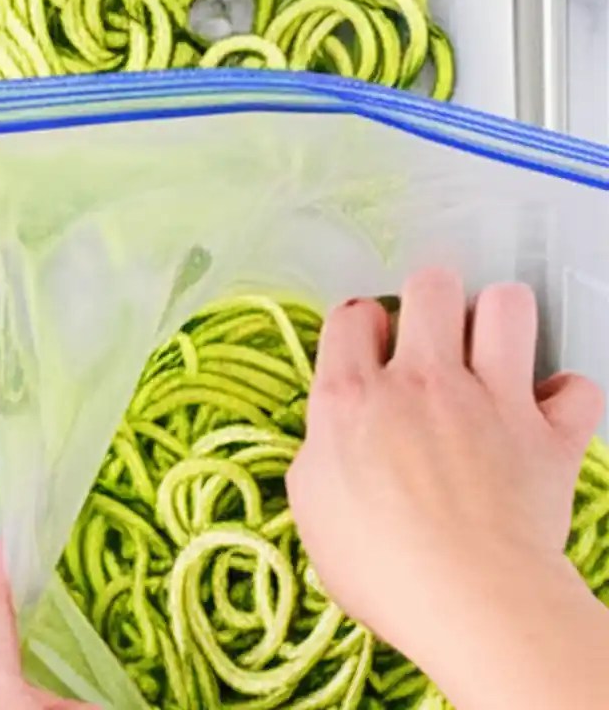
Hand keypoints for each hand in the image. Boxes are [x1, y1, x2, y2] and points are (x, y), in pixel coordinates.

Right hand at [288, 267, 608, 708]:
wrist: (468, 602)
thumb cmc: (380, 569)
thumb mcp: (312, 509)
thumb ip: (321, 452)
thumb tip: (331, 436)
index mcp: (349, 399)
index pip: (351, 316)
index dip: (360, 325)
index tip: (367, 346)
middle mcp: (420, 383)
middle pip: (431, 286)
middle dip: (431, 299)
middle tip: (432, 335)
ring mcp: (491, 401)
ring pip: (509, 305)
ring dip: (501, 320)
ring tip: (492, 350)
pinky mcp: (548, 433)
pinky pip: (575, 385)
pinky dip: (565, 397)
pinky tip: (546, 412)